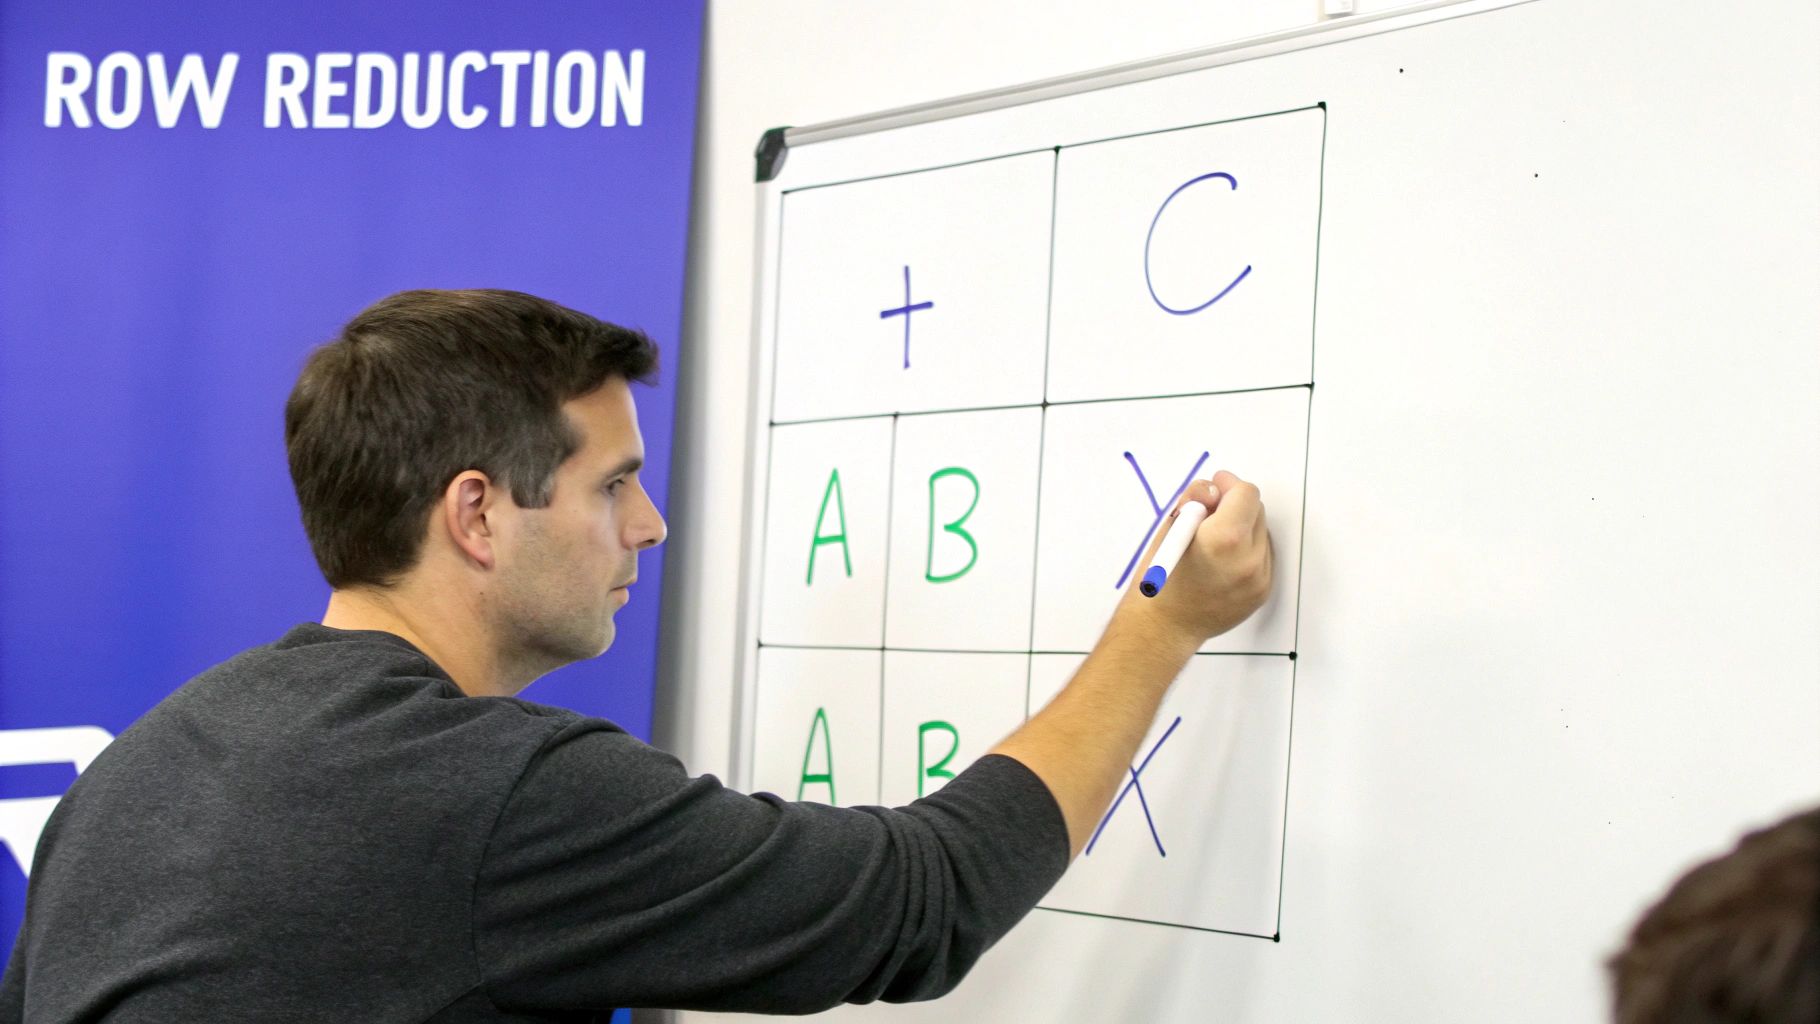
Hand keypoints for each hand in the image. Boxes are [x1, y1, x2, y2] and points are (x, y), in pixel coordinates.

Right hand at [1114, 470, 1273, 648]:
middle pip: (1257, 510)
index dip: (1227, 486)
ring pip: (1261, 533)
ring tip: (1213, 545)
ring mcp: (1259, 578)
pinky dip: (1245, 551)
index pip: (1245, 493)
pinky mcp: (1262, 591)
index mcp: (1224, 538)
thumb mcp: (1169, 528)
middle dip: (1234, 507)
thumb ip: (1195, 498)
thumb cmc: (1159, 577)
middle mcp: (1249, 558)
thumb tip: (1217, 488)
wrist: (1164, 628)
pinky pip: (1261, 556)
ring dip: (1242, 529)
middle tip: (1208, 517)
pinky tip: (1221, 563)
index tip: (1213, 491)